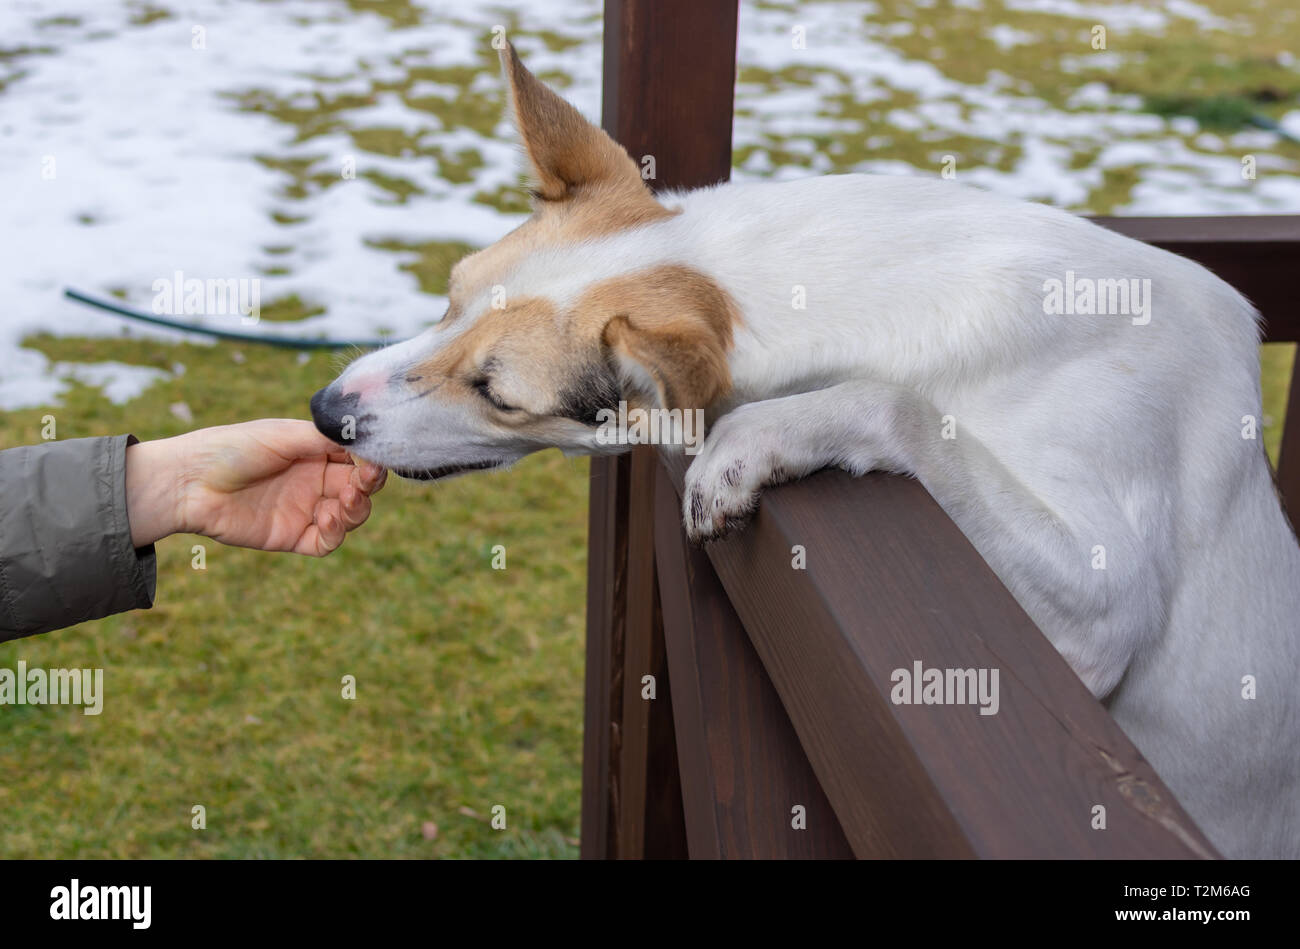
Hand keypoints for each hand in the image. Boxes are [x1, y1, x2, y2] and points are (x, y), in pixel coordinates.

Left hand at [126, 419, 386, 555]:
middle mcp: (314, 482)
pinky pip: (326, 542)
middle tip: (362, 483)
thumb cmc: (232, 448)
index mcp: (314, 453)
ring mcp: (304, 511)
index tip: (374, 462)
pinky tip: (327, 519)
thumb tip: (365, 435)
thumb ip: (325, 438)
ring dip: (355, 510)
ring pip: (350, 517)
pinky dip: (336, 533)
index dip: (371, 462)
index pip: (357, 460)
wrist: (189, 482)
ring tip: (341, 502)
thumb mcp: (283, 435)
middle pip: (359, 490)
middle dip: (367, 487)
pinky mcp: (292, 537)